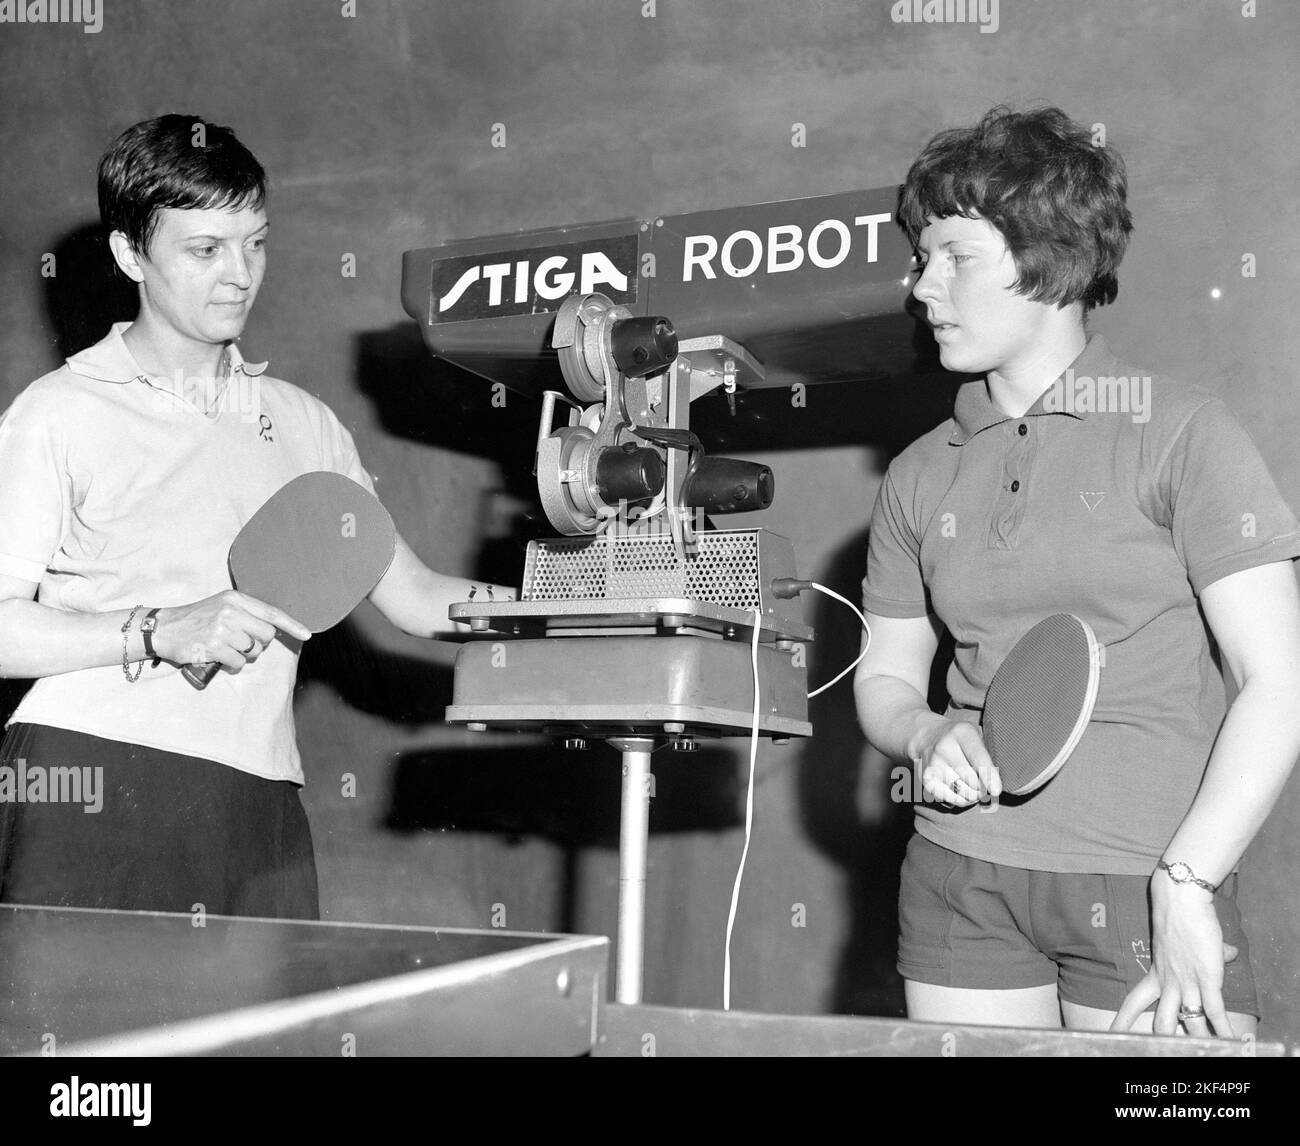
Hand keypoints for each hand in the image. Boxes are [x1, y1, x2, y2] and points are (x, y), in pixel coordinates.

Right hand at [152, 591, 311, 673]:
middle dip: (259, 643)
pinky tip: (219, 656)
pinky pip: (238, 663)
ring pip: (253, 651)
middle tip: (241, 642)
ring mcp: (222, 629)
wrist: (164, 628)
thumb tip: (273, 627)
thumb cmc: (197, 618)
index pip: (272, 612)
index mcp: (235, 599)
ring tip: (226, 647)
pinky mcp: (214, 647)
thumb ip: (246, 611)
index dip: (292, 625)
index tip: (307, 633)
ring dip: (244, 655)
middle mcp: (231, 612)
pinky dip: (232, 664)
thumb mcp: (222, 605)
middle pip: (266, 635)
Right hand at [907, 717, 1001, 806]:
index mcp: (961, 732)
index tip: (996, 790)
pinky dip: (962, 800)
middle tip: (986, 784)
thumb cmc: (960, 739)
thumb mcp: (976, 735)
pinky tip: (962, 790)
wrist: (928, 737)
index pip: (978, 757)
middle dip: (984, 788)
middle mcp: (944, 747)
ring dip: (974, 795)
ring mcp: (933, 765)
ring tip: (974, 786)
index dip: (988, 775)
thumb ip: (988, 755)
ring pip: (964, 792)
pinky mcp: (927, 780)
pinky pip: (952, 800)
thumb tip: (995, 786)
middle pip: (972, 780)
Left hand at [1110, 875, 1237, 1038]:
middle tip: (1156, 1054)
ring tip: (1205, 1054)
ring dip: (1199, 1041)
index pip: (1133, 1002)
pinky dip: (1223, 1029)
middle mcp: (1169, 983)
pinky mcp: (1207, 979)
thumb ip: (1200, 954)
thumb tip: (1228, 952)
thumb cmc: (1181, 917)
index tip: (1112, 1034)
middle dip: (1161, 1041)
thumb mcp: (1181, 942)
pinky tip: (1230, 1042)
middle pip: (1161, 1021)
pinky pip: (1215, 1011)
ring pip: (1189, 1022)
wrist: (1180, 901)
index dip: (1123, 1020)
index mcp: (1157, 974)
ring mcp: (1187, 982)